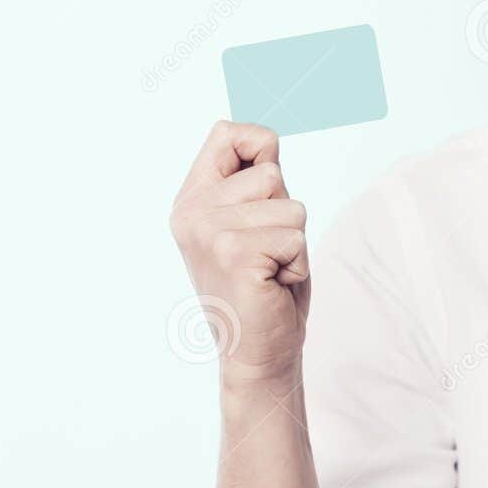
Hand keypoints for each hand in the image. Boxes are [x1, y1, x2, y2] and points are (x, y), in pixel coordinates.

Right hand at [171, 121, 309, 390]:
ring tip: (269, 270)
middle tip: (265, 254)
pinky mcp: (234, 254)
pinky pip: (296, 236)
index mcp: (190, 199)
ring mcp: (209, 233)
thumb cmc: (263, 286)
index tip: (261, 197)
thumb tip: (265, 139)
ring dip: (293, 242)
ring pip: (291, 206)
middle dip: (284, 214)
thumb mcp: (255, 221)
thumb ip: (254, 181)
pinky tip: (272, 285)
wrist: (256, 353)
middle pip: (271, 172)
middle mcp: (191, 213)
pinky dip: (297, 263)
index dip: (260, 150)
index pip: (228, 133)